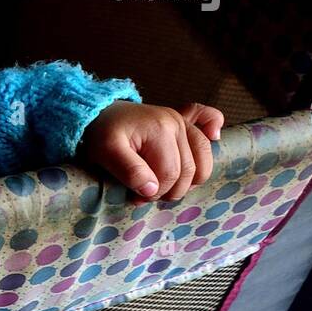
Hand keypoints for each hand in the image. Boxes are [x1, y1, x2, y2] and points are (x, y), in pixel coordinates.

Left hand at [79, 101, 224, 201]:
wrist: (97, 113)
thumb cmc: (102, 133)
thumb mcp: (105, 153)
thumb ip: (130, 172)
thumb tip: (153, 190)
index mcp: (160, 130)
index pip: (170, 174)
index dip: (155, 192)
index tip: (136, 197)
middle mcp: (176, 123)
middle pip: (189, 171)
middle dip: (169, 190)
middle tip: (146, 195)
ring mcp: (181, 121)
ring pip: (202, 159)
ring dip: (189, 179)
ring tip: (165, 185)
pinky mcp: (182, 118)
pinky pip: (208, 116)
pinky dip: (213, 125)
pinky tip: (213, 135)